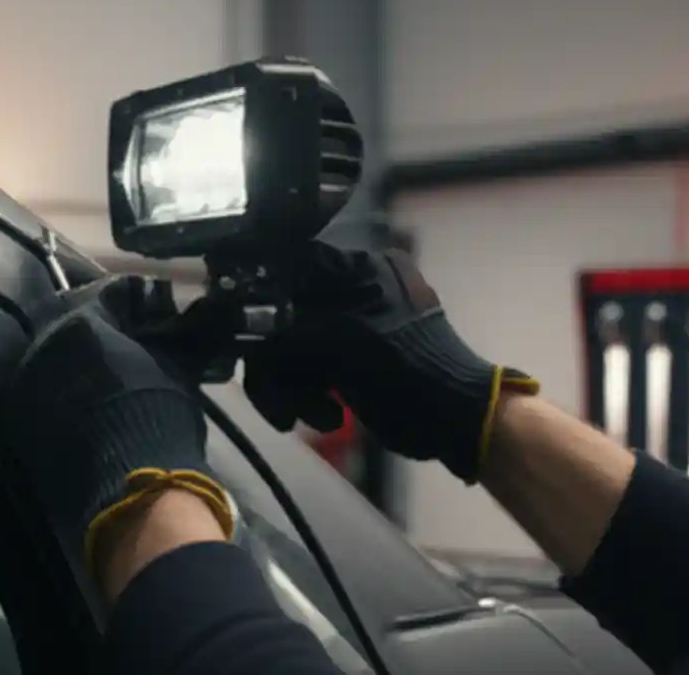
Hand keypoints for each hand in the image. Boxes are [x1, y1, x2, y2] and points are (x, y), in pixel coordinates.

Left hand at [3, 276, 233, 579]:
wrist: (131, 484)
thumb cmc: (158, 415)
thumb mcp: (173, 363)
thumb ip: (161, 337)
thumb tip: (174, 325)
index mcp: (79, 323)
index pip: (106, 296)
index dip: (131, 305)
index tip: (147, 316)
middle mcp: (42, 348)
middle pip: (70, 327)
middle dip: (94, 334)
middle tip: (123, 346)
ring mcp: (26, 388)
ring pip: (51, 363)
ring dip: (74, 367)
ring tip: (103, 382)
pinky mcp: (20, 426)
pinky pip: (44, 398)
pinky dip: (62, 398)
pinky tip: (87, 411)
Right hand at [243, 240, 538, 482]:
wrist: (452, 422)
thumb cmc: (407, 370)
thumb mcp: (342, 341)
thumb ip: (285, 326)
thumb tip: (236, 320)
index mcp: (356, 267)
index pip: (288, 266)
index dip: (258, 297)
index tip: (238, 331)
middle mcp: (346, 288)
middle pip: (279, 313)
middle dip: (277, 363)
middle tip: (279, 403)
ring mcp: (343, 325)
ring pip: (285, 347)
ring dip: (290, 387)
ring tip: (313, 417)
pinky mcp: (341, 358)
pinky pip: (301, 370)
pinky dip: (303, 397)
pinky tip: (326, 417)